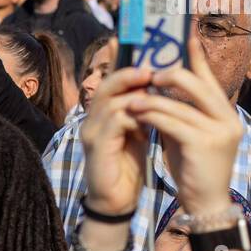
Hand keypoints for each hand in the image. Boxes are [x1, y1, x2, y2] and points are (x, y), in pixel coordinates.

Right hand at [79, 65, 154, 214]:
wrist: (115, 202)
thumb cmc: (128, 167)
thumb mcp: (138, 132)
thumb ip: (143, 111)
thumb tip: (159, 86)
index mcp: (102, 115)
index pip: (109, 82)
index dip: (120, 63)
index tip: (138, 48)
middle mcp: (91, 120)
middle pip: (105, 86)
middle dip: (129, 75)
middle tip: (151, 70)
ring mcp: (91, 133)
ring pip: (110, 102)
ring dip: (136, 97)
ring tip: (155, 98)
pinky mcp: (96, 147)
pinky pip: (115, 123)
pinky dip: (134, 119)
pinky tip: (147, 125)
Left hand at [126, 36, 242, 216]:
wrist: (205, 203)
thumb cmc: (192, 168)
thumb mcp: (186, 134)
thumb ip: (179, 112)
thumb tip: (157, 89)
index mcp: (225, 112)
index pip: (209, 78)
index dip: (196, 55)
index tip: (185, 33)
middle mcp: (228, 117)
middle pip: (196, 83)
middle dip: (168, 76)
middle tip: (147, 78)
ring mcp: (219, 130)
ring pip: (178, 102)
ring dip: (150, 100)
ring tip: (131, 100)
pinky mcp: (204, 144)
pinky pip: (171, 121)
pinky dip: (150, 116)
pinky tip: (136, 115)